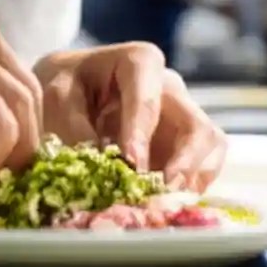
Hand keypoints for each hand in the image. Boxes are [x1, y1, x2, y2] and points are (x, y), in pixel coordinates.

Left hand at [35, 43, 226, 191]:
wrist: (64, 94)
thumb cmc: (62, 88)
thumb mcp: (55, 97)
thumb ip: (74, 128)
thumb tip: (101, 166)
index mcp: (139, 62)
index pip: (148, 99)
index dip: (141, 134)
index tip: (130, 165)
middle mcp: (169, 88)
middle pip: (195, 124)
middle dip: (184, 162)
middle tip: (160, 192)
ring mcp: (180, 117)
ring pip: (210, 146)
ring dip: (193, 178)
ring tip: (165, 203)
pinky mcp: (183, 145)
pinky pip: (204, 166)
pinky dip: (191, 187)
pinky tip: (166, 204)